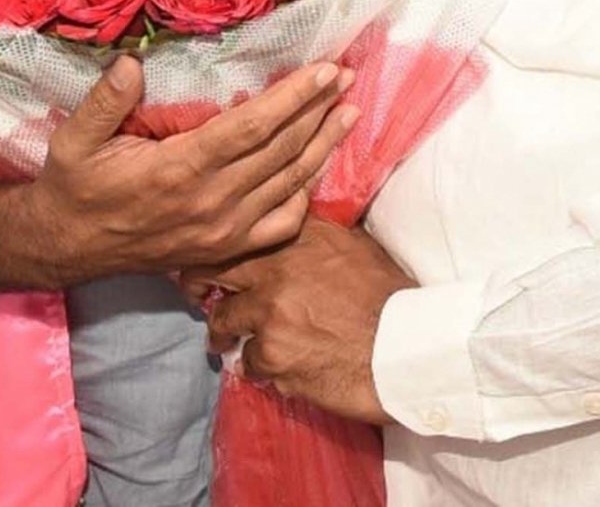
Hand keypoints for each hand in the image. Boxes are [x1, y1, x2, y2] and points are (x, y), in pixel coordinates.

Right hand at [19, 60, 358, 285]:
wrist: (68, 245)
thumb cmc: (74, 184)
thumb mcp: (74, 139)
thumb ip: (104, 101)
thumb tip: (131, 63)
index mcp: (179, 169)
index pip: (252, 127)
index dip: (293, 98)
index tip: (324, 70)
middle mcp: (211, 202)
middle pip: (282, 150)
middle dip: (319, 111)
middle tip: (348, 77)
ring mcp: (224, 231)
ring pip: (290, 184)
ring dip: (324, 145)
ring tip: (349, 113)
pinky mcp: (226, 250)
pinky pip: (281, 223)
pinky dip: (306, 194)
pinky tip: (316, 167)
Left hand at [190, 216, 412, 422]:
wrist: (405, 347)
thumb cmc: (388, 296)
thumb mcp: (354, 246)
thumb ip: (316, 237)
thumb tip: (293, 233)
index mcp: (299, 235)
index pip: (242, 229)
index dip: (220, 245)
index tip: (212, 255)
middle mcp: (277, 265)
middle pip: (213, 269)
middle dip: (196, 283)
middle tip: (194, 294)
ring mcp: (270, 310)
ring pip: (223, 320)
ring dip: (224, 334)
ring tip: (224, 342)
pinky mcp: (270, 353)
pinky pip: (247, 362)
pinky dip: (258, 368)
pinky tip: (275, 369)